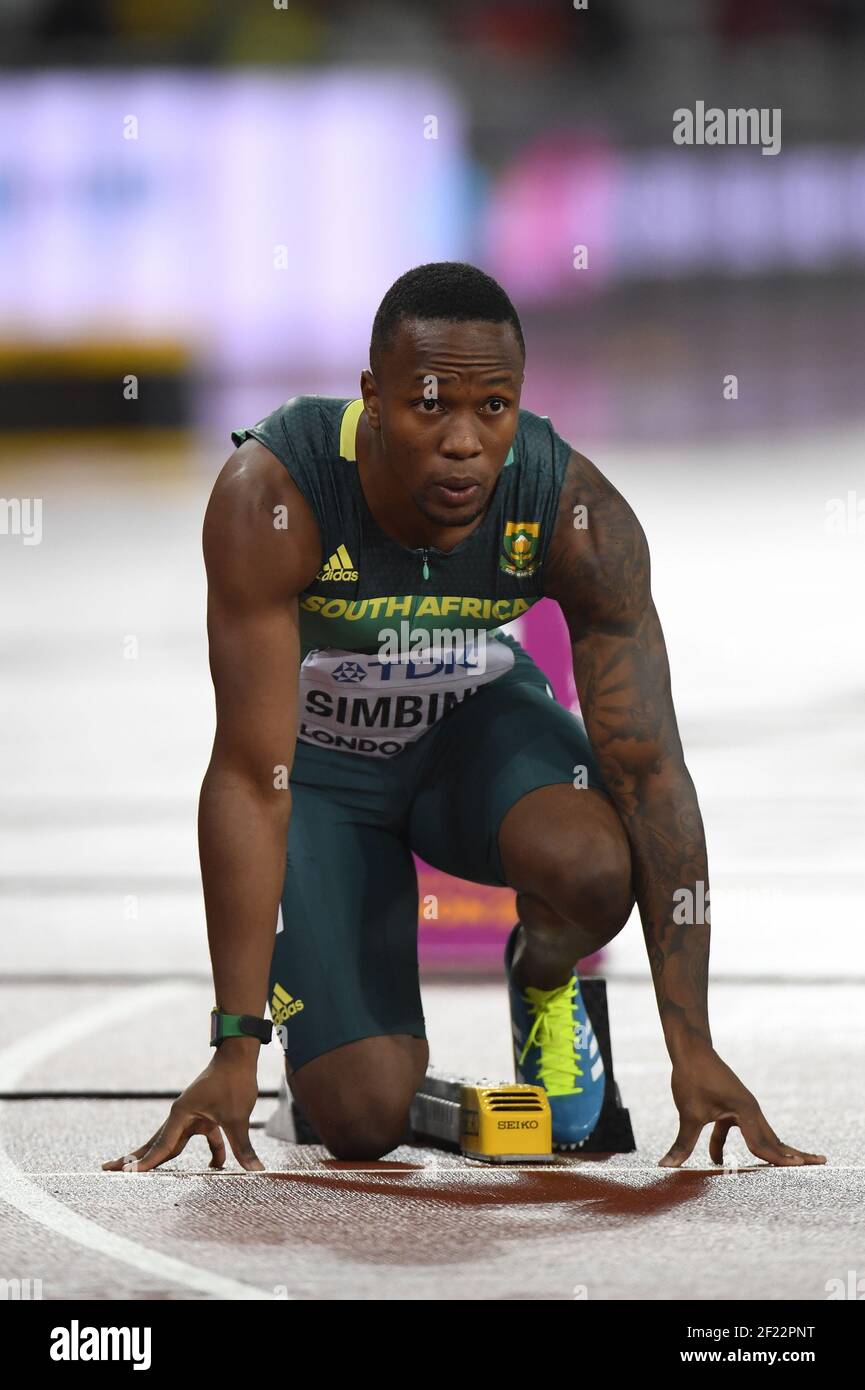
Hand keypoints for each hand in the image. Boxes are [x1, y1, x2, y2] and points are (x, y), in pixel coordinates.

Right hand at [101, 1045, 264, 1172]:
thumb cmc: (234, 1082)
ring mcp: (190, 1115)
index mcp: (181, 1114)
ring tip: (138, 1172)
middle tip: (106, 1171)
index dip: (145, 1163)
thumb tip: (256, 1171)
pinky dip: (208, 1152)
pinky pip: (199, 1138)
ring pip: (172, 1142)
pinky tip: (216, 1167)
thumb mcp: (237, 1118)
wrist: (238, 1055)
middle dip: (134, 1158)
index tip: (127, 1175)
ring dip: (162, 1158)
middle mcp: (180, 1115)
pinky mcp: (203, 1115)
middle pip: (154, 1143)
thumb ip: (242, 1147)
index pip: (161, 1146)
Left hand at [660, 1041, 826, 1168]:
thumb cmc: (692, 1077)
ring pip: (759, 1134)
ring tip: (794, 1163)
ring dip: (770, 1150)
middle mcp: (750, 1109)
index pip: (762, 1143)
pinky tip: (716, 1159)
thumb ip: (683, 1143)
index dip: (777, 1160)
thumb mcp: (689, 1113)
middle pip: (773, 1138)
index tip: (800, 1169)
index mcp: (746, 1110)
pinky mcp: (732, 1105)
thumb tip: (666, 1165)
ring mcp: (743, 1107)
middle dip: (793, 1153)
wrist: (690, 1049)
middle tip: (820, 1162)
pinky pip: (738, 1130)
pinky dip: (732, 1144)